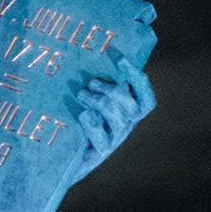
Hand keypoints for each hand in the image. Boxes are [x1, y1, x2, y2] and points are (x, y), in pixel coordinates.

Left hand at [70, 59, 153, 174]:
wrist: (65, 156)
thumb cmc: (78, 121)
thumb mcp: (93, 101)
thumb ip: (100, 84)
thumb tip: (99, 55)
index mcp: (128, 113)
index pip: (146, 99)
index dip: (137, 80)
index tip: (120, 60)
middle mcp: (125, 126)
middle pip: (131, 106)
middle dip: (111, 89)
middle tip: (91, 82)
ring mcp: (114, 140)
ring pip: (115, 116)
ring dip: (97, 100)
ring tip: (81, 94)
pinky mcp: (99, 152)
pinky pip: (101, 137)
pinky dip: (92, 123)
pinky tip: (83, 115)